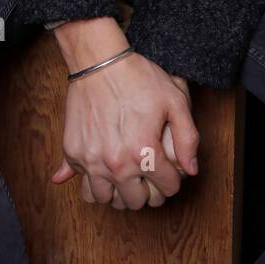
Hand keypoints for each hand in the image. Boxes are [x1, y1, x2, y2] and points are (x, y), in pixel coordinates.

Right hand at [50, 46, 199, 209]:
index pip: (167, 189)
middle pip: (137, 201)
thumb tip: (190, 171)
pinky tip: (104, 170)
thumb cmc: (138, 78)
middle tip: (148, 173)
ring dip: (120, 192)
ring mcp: (92, 161)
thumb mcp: (175, 100)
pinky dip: (95, 184)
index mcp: (144, 152)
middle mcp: (117, 164)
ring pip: (108, 200)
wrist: (99, 62)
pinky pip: (84, 186)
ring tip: (126, 174)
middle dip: (148, 190)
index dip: (172, 178)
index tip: (169, 168)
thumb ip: (188, 138)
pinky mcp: (73, 154)